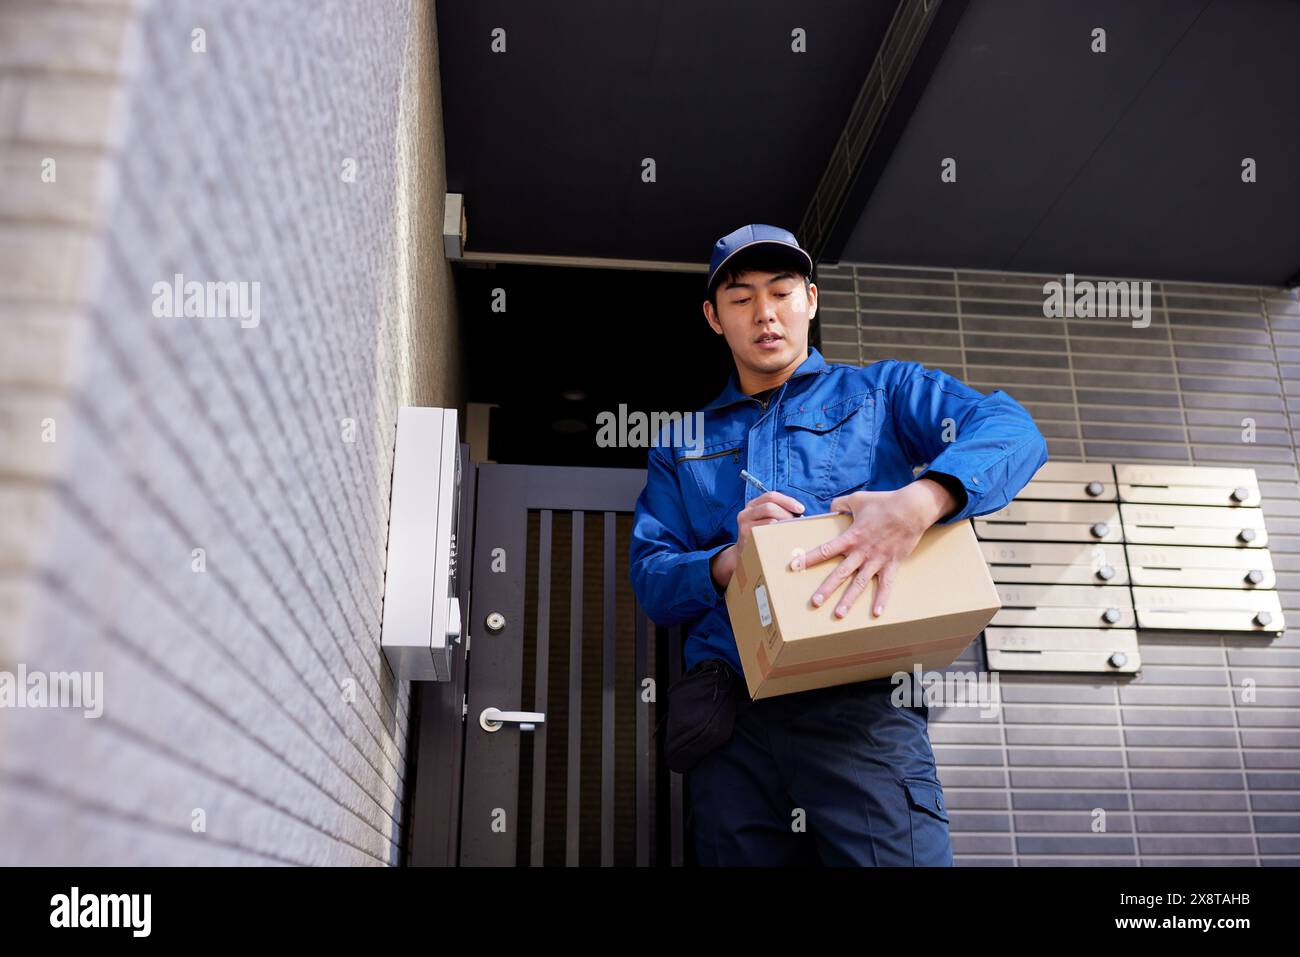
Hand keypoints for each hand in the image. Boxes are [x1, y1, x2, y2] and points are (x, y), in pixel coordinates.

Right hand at [710, 490, 805, 589]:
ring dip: (784, 523)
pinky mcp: (746, 536)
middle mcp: (746, 512)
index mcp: (753, 505)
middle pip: (770, 505)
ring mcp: (744, 524)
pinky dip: (778, 533)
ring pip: (769, 518)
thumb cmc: (762, 536)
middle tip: (797, 522)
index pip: (771, 496)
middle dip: (787, 513)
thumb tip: (801, 513)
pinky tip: (784, 537)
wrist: (744, 554)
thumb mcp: (766, 520)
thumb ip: (779, 513)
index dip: (788, 500)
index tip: (801, 508)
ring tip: (792, 530)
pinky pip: (766, 531)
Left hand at [790, 479, 955, 617]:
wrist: (912, 509)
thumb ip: (840, 504)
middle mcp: (862, 552)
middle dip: (827, 588)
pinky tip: (876, 613)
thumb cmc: (884, 503)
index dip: (809, 558)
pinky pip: (886, 585)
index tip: (794, 566)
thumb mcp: (858, 499)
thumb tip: (830, 508)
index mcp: (851, 537)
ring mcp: (877, 560)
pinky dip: (882, 599)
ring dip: (849, 600)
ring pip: (860, 584)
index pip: (825, 550)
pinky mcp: (892, 564)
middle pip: (841, 573)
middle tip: (814, 603)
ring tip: (838, 615)